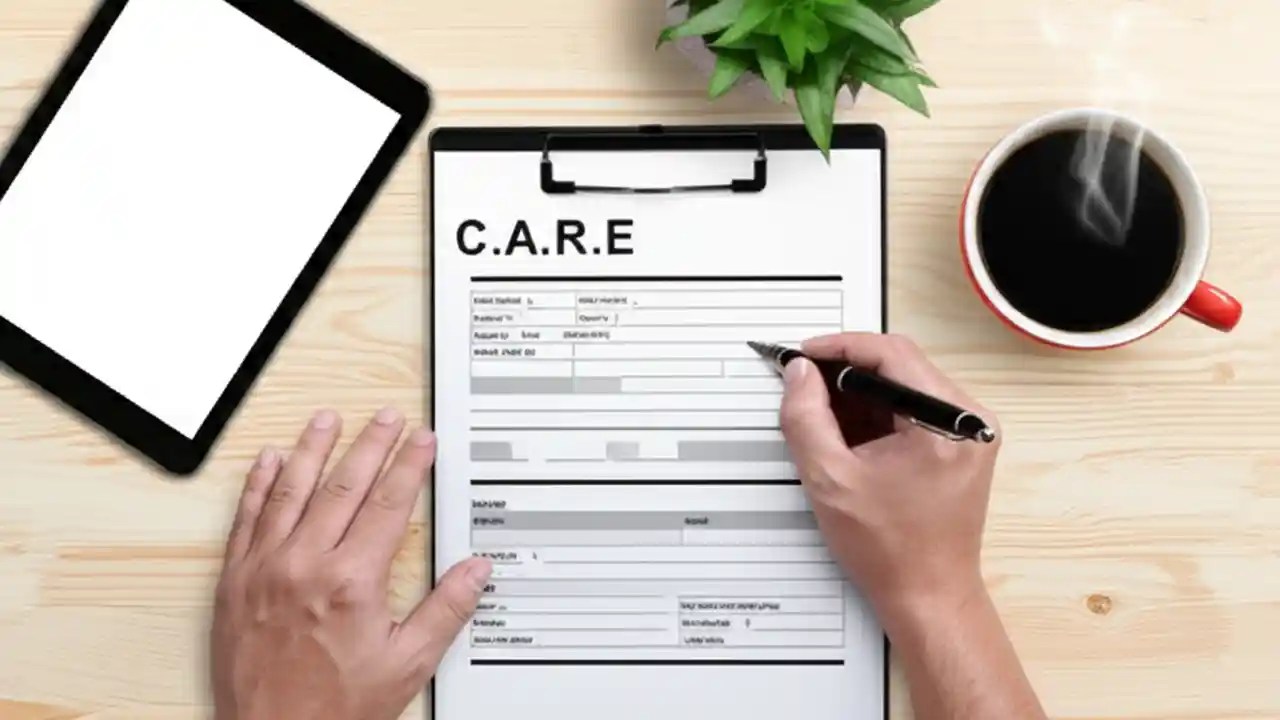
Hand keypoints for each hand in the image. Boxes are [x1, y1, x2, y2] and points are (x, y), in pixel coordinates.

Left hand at [212, 409, 491, 719]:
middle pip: (343, 487)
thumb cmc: (333, 709)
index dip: (408, 466)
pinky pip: (247, 518)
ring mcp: (265, 570)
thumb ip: (445, 611)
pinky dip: (259, 484)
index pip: (387, 505)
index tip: (421, 440)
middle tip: (386, 418)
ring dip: (313, 449)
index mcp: (351, 583)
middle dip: (370, 445)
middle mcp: (304, 566)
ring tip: (328, 419)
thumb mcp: (406, 665)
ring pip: (292, 491)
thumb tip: (475, 571)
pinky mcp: (235, 581)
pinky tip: (271, 461)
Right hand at [779, 334, 998, 626]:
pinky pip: (915, 407)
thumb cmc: (890, 550)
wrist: (928, 595)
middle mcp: (970, 419)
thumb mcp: (830, 479)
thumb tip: (798, 373)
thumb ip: (806, 417)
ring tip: (822, 414)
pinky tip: (849, 433)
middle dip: (846, 371)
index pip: (890, 353)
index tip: (803, 355)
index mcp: (947, 421)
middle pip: (900, 364)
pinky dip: (879, 411)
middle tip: (804, 383)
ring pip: (906, 384)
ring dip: (861, 392)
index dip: (839, 347)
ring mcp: (970, 431)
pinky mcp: (962, 444)